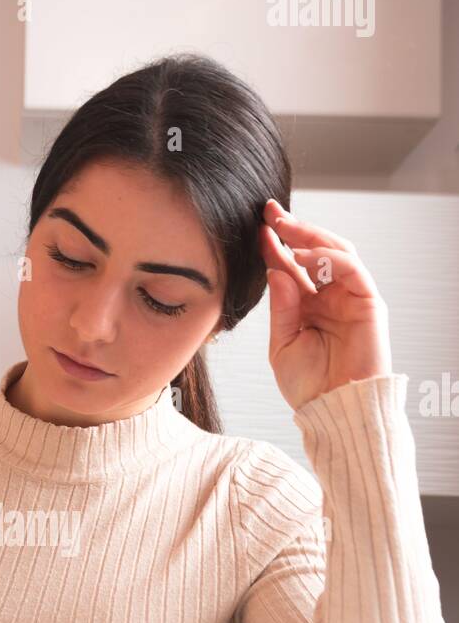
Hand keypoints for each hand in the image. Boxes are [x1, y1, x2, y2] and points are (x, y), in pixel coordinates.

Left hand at [259, 199, 391, 411]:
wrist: (333, 410)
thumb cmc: (308, 386)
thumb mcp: (282, 344)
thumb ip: (281, 307)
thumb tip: (276, 268)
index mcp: (308, 307)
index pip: (291, 267)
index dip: (274, 246)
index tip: (255, 227)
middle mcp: (330, 298)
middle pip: (314, 252)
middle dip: (293, 229)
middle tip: (269, 212)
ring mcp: (351, 298)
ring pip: (336, 252)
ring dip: (310, 236)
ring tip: (284, 227)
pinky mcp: (368, 302)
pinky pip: (351, 269)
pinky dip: (328, 257)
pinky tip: (304, 254)